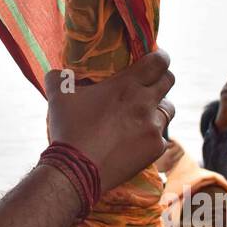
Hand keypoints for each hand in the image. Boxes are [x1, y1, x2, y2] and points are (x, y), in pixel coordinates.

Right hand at [44, 49, 174, 192]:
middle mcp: (145, 103)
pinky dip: (151, 136)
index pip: (158, 61)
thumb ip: (59, 77)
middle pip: (168, 81)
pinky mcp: (154, 149)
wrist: (76, 170)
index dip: (160, 56)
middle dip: (161, 78)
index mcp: (126, 85)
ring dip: (158, 108)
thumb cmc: (68, 129)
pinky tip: (136, 140)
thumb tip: (58, 73)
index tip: (155, 58)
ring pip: (168, 110)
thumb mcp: (57, 96)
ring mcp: (153, 128)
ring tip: (142, 114)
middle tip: (149, 83)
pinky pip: (161, 137)